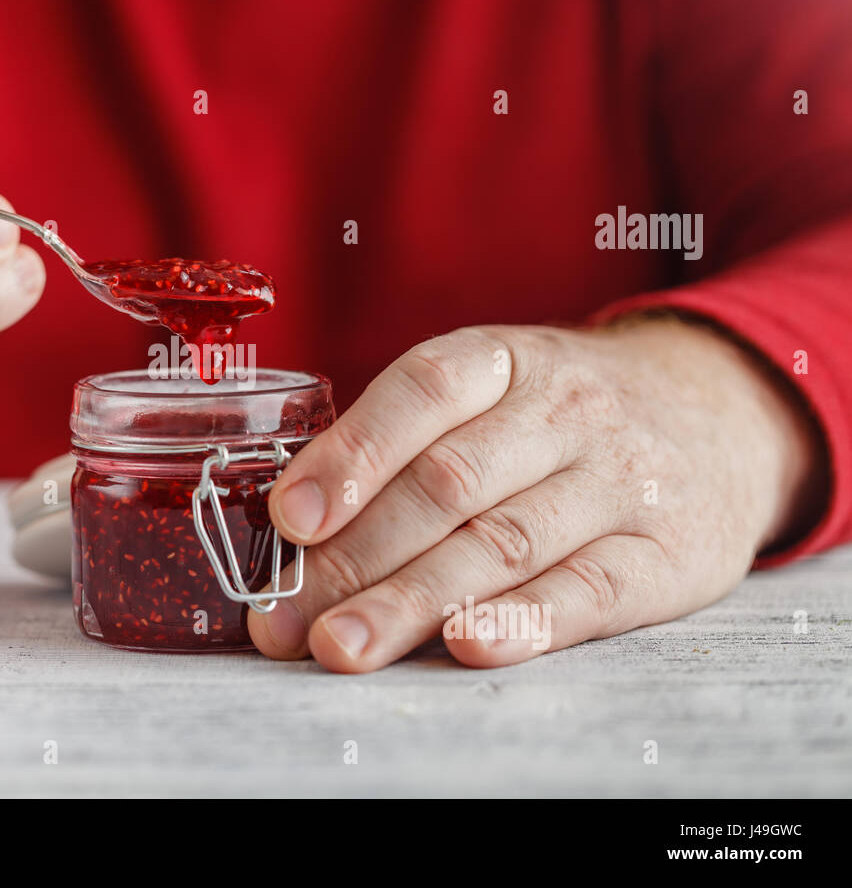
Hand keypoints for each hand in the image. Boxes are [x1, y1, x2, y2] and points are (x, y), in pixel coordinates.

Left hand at [250, 318, 824, 670]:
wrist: (721, 412)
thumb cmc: (562, 415)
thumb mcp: (494, 390)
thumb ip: (405, 440)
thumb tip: (296, 523)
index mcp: (505, 361)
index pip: (421, 392)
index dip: (351, 456)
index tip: (288, 520)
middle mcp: (565, 412)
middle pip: (447, 484)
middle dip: (355, 558)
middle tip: (284, 619)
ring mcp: (622, 480)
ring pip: (504, 543)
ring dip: (412, 601)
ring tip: (342, 646)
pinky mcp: (669, 554)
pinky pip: (591, 589)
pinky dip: (526, 620)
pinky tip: (465, 645)